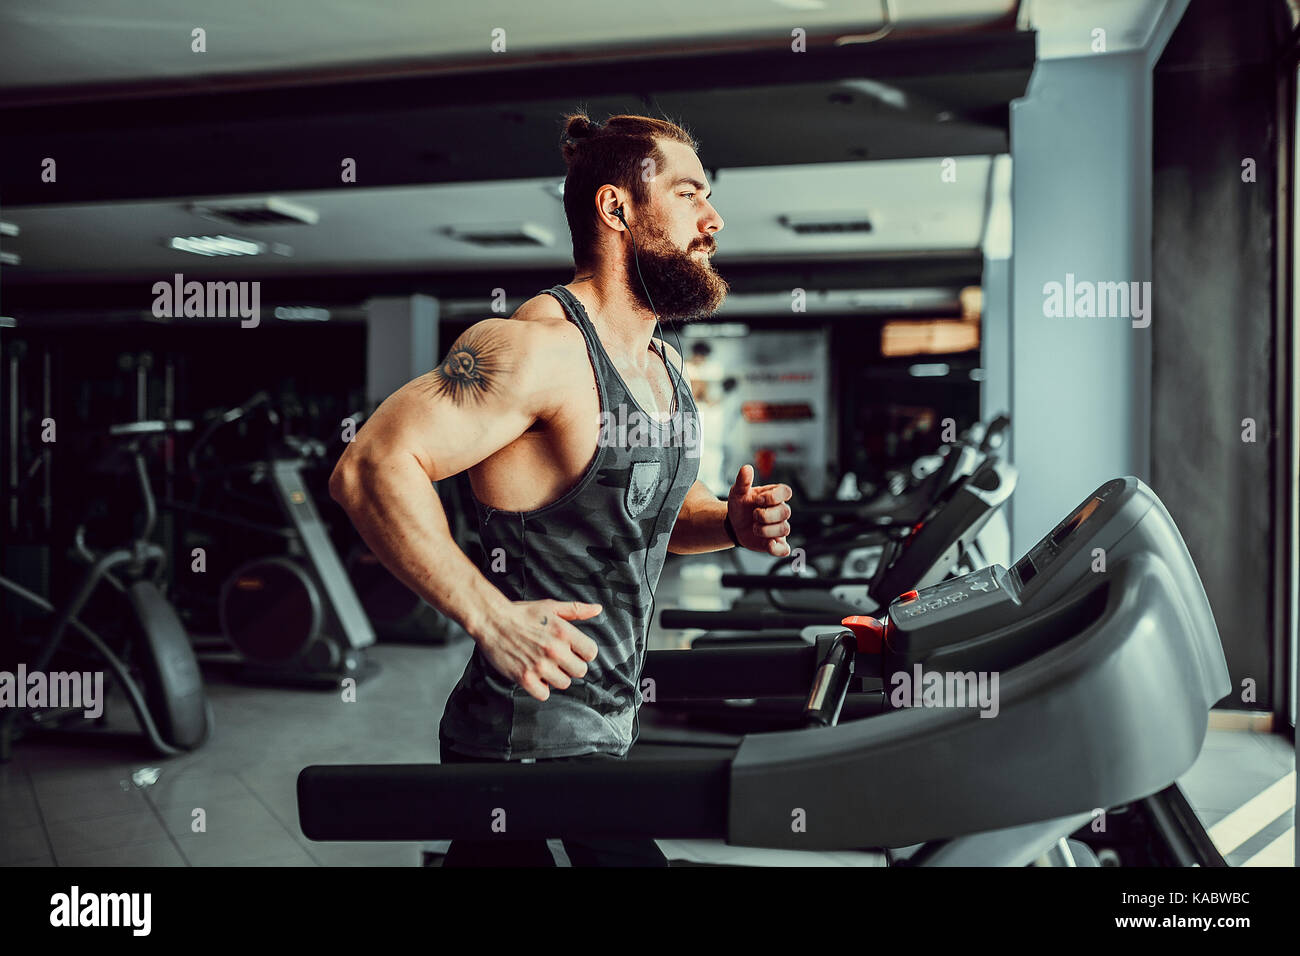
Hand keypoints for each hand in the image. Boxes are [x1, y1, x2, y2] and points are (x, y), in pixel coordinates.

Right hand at [476, 599, 601, 701]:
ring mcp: (539, 665)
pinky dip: (540, 688)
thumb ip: (576, 610)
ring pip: (564, 684)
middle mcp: (554, 650)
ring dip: (556, 678)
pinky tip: (534, 676)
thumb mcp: (551, 606)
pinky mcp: (524, 678)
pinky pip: (544, 694)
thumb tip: (598, 609)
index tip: (573, 651)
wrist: (492, 620)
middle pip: (580, 671)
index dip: (583, 653)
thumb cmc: (522, 614)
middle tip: (558, 660)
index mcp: (564, 632)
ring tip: (544, 666)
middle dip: (571, 666)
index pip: (591, 653)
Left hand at [727, 464, 792, 556]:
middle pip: (785, 512)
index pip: (786, 492)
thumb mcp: (737, 492)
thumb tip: (747, 468)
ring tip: (754, 528)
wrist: (733, 524)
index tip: (758, 500)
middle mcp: (780, 511)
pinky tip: (768, 545)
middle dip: (767, 515)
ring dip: (767, 530)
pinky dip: (778, 549)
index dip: (774, 496)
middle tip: (754, 515)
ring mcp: (779, 528)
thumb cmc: (740, 505)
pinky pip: (784, 549)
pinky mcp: (776, 543)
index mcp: (774, 496)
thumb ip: (742, 481)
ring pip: (784, 529)